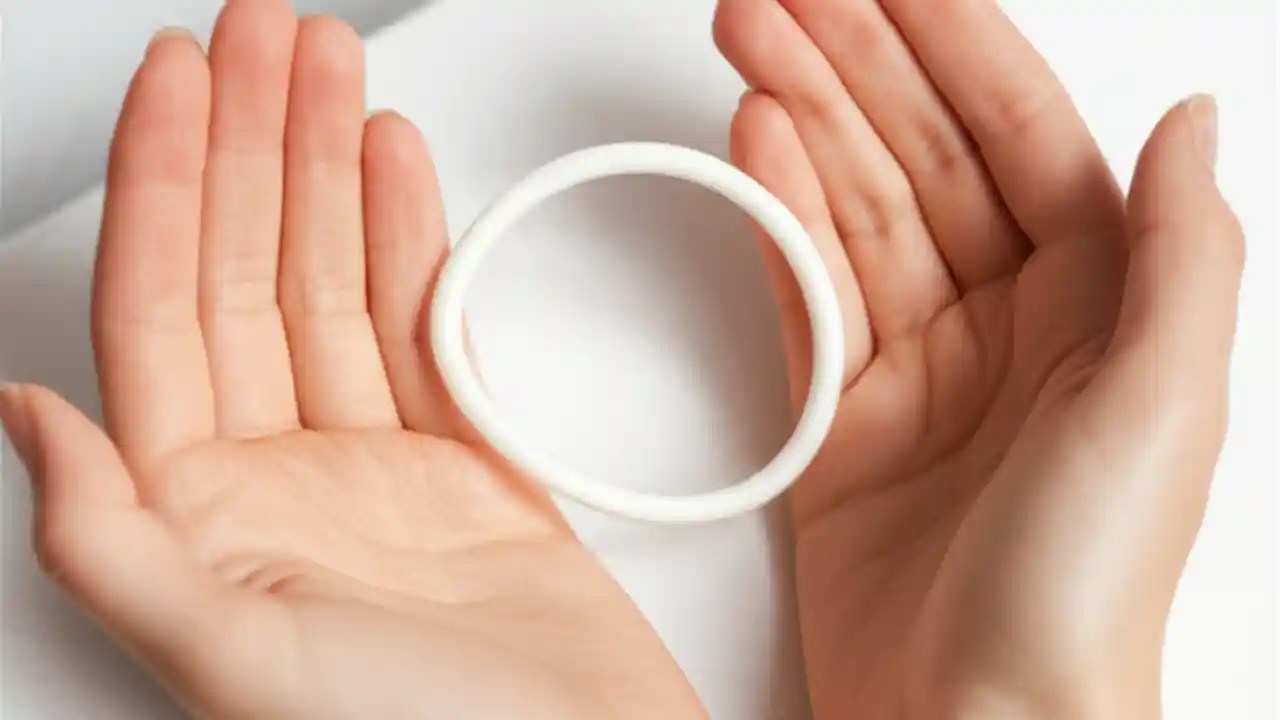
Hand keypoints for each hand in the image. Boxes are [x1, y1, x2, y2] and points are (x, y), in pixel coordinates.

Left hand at [0, 2, 701, 716]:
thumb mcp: (237, 663)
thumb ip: (115, 542)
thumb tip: (27, 418)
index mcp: (206, 522)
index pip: (162, 313)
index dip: (165, 184)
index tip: (180, 81)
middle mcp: (282, 484)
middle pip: (246, 273)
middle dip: (251, 144)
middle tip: (263, 35)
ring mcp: (377, 466)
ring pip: (334, 283)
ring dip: (328, 168)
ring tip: (328, 67)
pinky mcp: (468, 463)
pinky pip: (426, 326)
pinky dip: (412, 238)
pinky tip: (393, 165)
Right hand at [715, 0, 1241, 716]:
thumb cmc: (1082, 589)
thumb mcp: (1167, 408)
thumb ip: (1183, 255)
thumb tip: (1192, 120)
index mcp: (1098, 303)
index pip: (1016, 136)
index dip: (949, 45)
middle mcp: (1009, 324)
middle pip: (920, 158)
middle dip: (852, 65)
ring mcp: (919, 367)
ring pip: (853, 213)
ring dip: (804, 125)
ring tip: (751, 44)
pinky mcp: (842, 419)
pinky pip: (806, 296)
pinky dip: (779, 222)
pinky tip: (758, 154)